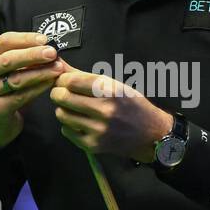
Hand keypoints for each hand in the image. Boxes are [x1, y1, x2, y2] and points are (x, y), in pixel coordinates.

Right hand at [0, 32, 66, 148]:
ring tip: (58, 69)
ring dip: (40, 72)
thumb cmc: (9, 91)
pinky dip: (38, 88)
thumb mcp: (13, 71)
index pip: (4, 41)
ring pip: (16, 78)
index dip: (25, 38)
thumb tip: (49, 47)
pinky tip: (50, 83)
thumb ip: (26, 59)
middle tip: (52, 53)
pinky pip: (20, 96)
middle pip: (8, 59)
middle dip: (32, 54)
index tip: (45, 39)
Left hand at [49, 65, 172, 161]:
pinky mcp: (93, 145)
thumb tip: (59, 64)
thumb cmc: (132, 105)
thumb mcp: (114, 85)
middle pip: (62, 97)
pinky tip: (80, 122)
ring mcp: (98, 130)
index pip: (71, 81)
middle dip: (58, 93)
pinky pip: (66, 131)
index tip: (64, 81)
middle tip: (62, 93)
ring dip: (63, 109)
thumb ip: (84, 76)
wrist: (151, 135)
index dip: (62, 79)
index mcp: (110, 91)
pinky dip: (69, 125)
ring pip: (62, 114)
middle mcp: (104, 110)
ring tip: (73, 108)